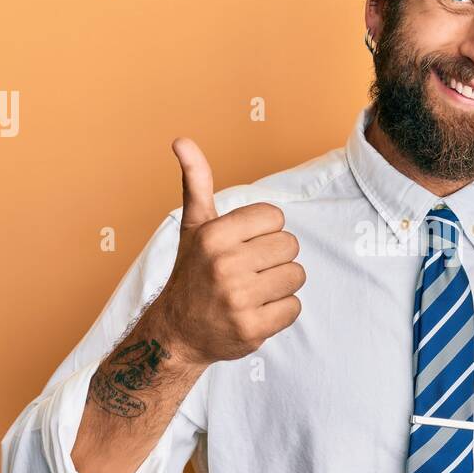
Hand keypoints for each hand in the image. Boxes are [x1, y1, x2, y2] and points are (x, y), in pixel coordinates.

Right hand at [154, 137, 304, 364]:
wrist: (176, 333)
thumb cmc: (192, 272)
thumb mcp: (193, 226)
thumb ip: (196, 181)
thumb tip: (182, 139)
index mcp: (214, 235)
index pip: (276, 217)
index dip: (265, 231)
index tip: (244, 245)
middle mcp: (224, 265)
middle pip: (290, 246)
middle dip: (275, 258)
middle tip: (250, 271)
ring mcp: (238, 299)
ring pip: (297, 276)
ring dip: (281, 285)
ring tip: (254, 291)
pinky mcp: (251, 329)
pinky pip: (295, 308)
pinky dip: (280, 311)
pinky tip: (256, 312)